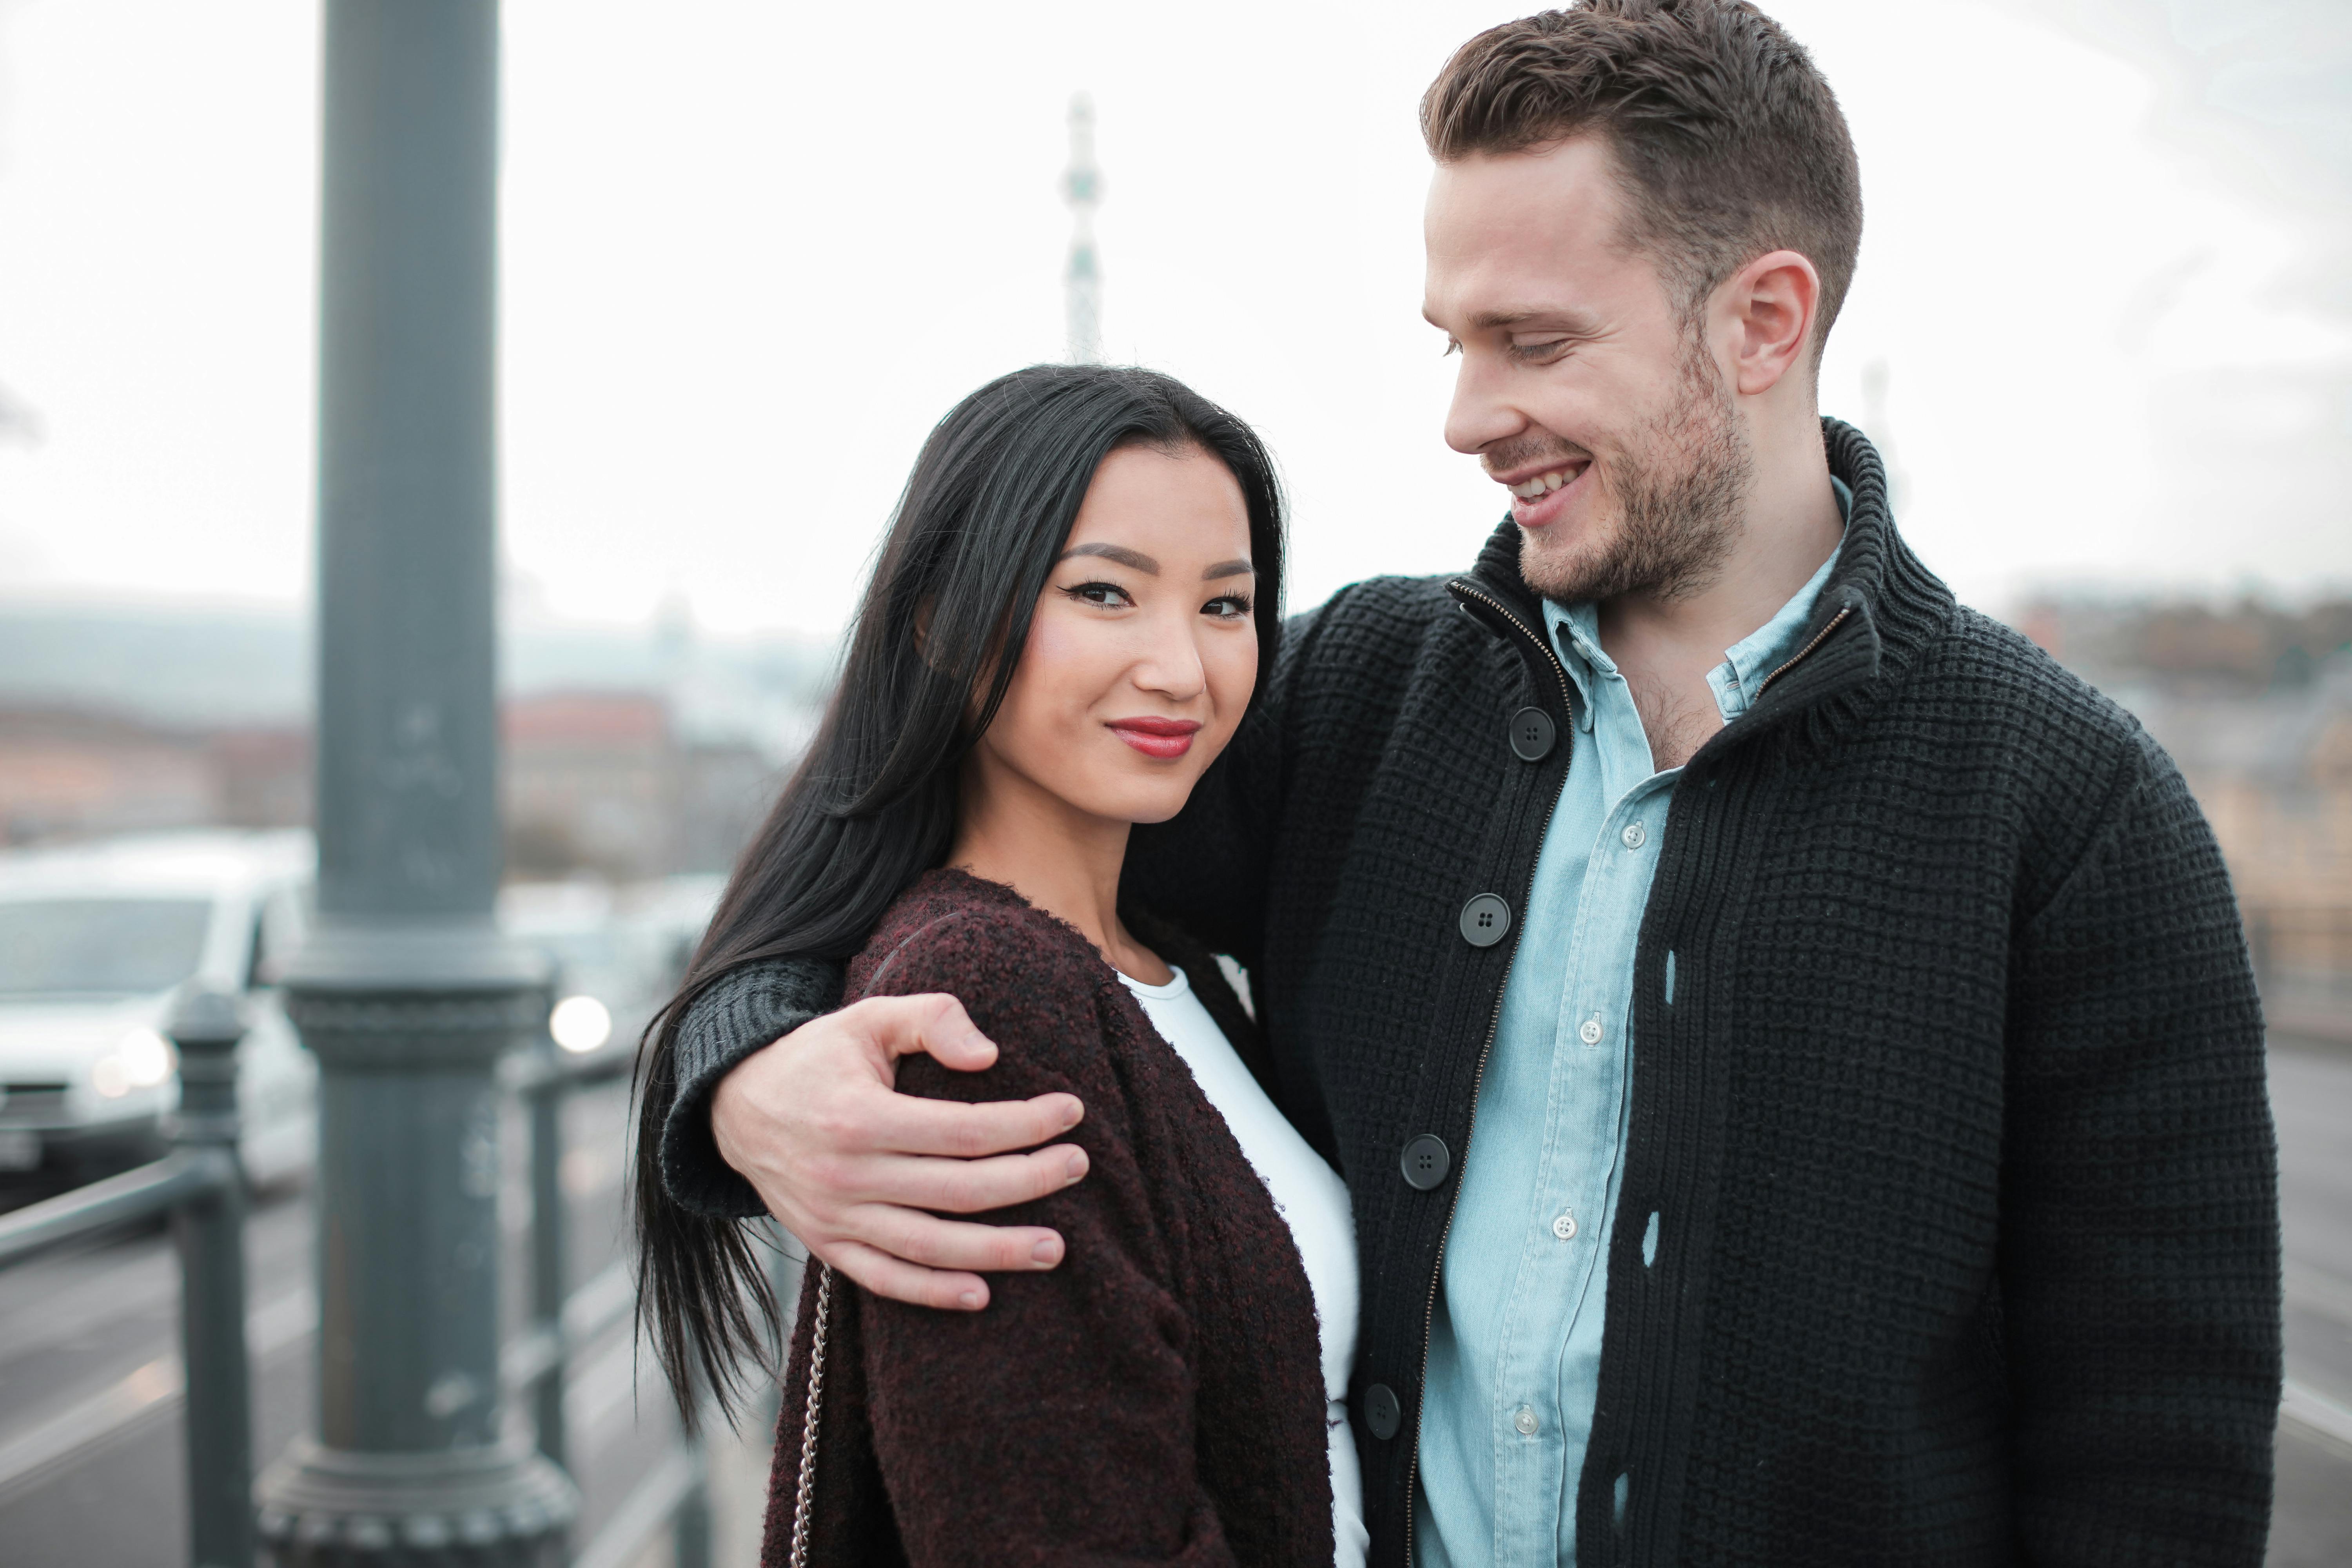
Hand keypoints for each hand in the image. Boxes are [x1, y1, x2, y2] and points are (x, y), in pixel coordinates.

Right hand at [710, 992, 1087, 1310]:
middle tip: (1079, 1167)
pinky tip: (981, 1294)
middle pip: (957, 1189)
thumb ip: (931, 1019)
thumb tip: (990, 1055)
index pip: (963, 1129)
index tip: (1072, 1112)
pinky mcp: (826, 1245)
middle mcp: (847, 1174)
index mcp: (860, 1117)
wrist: (735, 1105)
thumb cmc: (818, 1056)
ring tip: (1056, 1248)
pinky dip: (932, 1291)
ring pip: (928, 1245)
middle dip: (1028, 1181)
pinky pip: (884, 1279)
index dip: (1024, 1124)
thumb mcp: (868, 1018)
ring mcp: (835, 1218)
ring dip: (996, 1251)